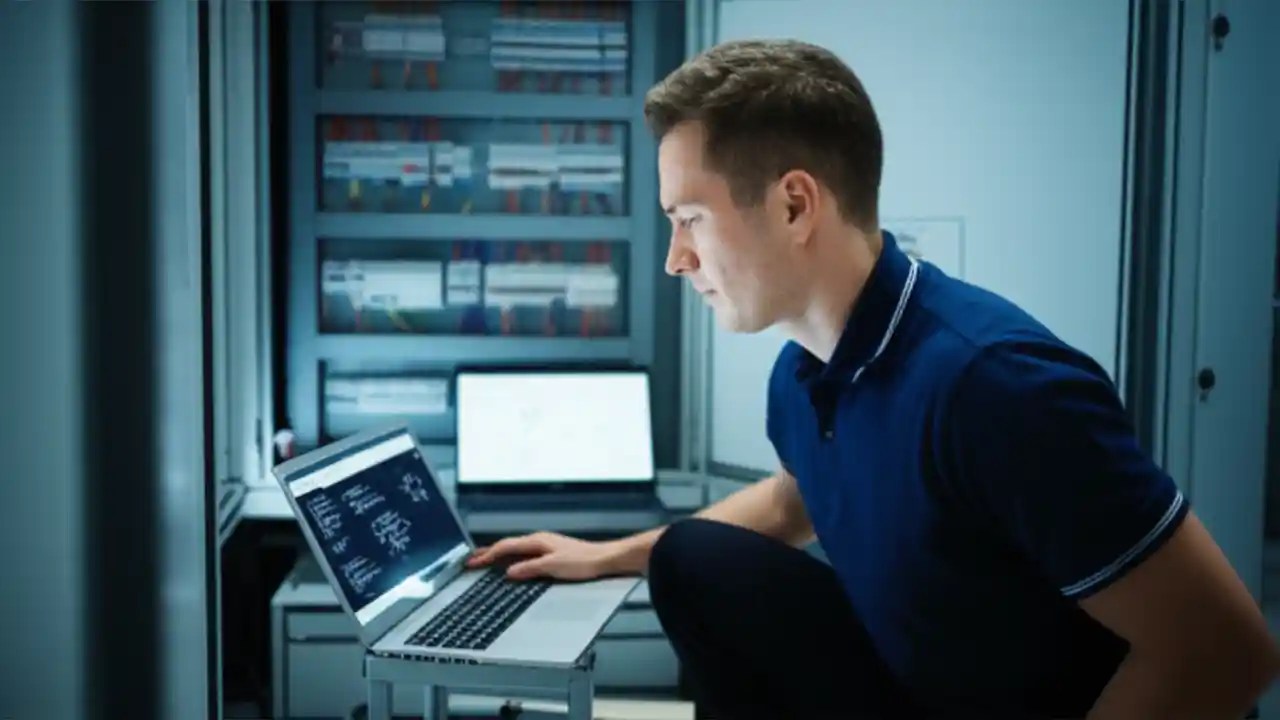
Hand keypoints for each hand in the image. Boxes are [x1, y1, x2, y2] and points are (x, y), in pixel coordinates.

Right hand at [466, 531, 614, 580]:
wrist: (605, 559)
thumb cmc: (583, 561)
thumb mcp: (553, 566)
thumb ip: (529, 568)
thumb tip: (509, 571)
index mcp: (537, 541)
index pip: (505, 547)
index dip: (487, 555)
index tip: (472, 563)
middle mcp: (539, 540)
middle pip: (508, 545)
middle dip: (488, 553)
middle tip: (471, 560)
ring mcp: (545, 546)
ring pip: (515, 550)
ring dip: (499, 556)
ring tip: (485, 562)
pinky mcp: (551, 553)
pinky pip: (525, 554)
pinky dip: (512, 559)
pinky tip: (512, 566)